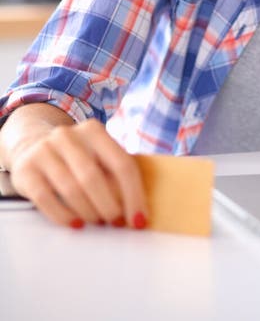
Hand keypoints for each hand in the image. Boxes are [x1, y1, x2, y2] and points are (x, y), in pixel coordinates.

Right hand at [9, 115, 147, 229]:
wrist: (32, 146)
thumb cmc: (76, 157)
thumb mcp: (96, 155)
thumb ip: (114, 174)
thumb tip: (138, 211)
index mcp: (93, 130)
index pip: (121, 163)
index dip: (134, 195)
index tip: (139, 219)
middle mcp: (67, 136)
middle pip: (94, 177)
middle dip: (109, 206)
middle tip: (116, 222)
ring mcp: (44, 151)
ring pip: (71, 189)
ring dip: (89, 212)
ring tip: (97, 222)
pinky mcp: (26, 170)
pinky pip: (46, 199)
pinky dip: (64, 216)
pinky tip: (76, 223)